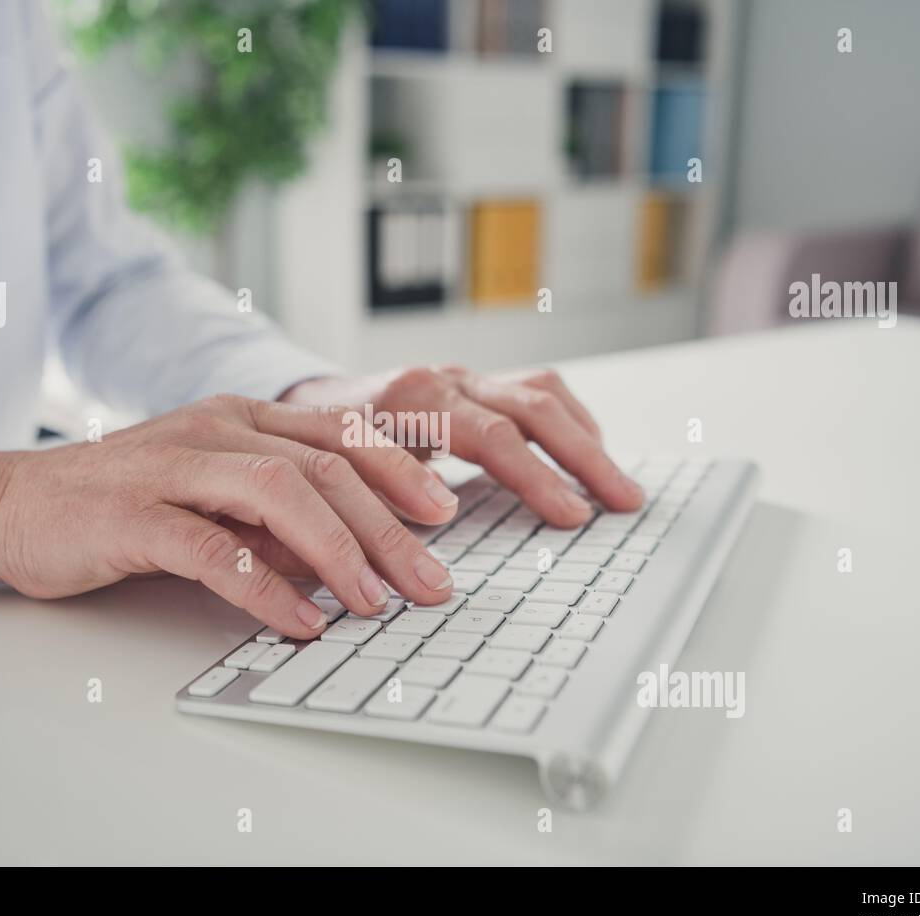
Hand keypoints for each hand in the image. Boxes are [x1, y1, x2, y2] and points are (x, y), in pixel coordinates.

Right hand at [0, 394, 462, 637]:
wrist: (13, 505)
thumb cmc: (122, 504)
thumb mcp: (213, 496)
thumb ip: (275, 514)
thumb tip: (351, 555)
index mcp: (242, 417)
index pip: (342, 432)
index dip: (401, 470)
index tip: (446, 516)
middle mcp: (216, 428)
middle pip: (326, 467)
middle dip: (389, 528)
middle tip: (431, 584)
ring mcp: (174, 465)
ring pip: (280, 494)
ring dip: (340, 551)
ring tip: (378, 604)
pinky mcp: (134, 514)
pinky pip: (215, 548)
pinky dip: (266, 588)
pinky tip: (303, 622)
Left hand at [281, 366, 642, 524]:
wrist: (298, 405)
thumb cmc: (317, 451)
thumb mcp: (338, 476)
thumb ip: (383, 498)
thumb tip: (433, 531)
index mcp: (412, 400)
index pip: (494, 438)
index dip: (537, 479)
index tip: (572, 517)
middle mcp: (444, 381)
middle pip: (533, 411)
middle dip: (583, 460)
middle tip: (621, 502)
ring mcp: (462, 379)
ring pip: (542, 394)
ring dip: (586, 439)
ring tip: (617, 485)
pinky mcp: (473, 385)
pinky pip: (535, 391)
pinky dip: (569, 420)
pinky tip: (588, 452)